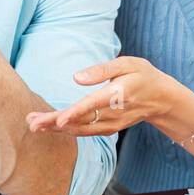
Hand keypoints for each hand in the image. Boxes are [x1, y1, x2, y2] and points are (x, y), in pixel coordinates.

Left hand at [26, 56, 181, 136]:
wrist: (161, 99)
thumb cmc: (143, 75)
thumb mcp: (128, 63)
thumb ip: (103, 69)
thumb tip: (76, 77)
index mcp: (119, 94)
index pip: (94, 105)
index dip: (76, 112)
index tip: (59, 119)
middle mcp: (114, 113)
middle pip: (81, 120)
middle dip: (55, 123)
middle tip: (32, 123)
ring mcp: (112, 124)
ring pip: (80, 129)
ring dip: (56, 128)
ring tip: (33, 124)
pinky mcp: (109, 129)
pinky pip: (85, 131)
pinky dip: (66, 130)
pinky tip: (49, 126)